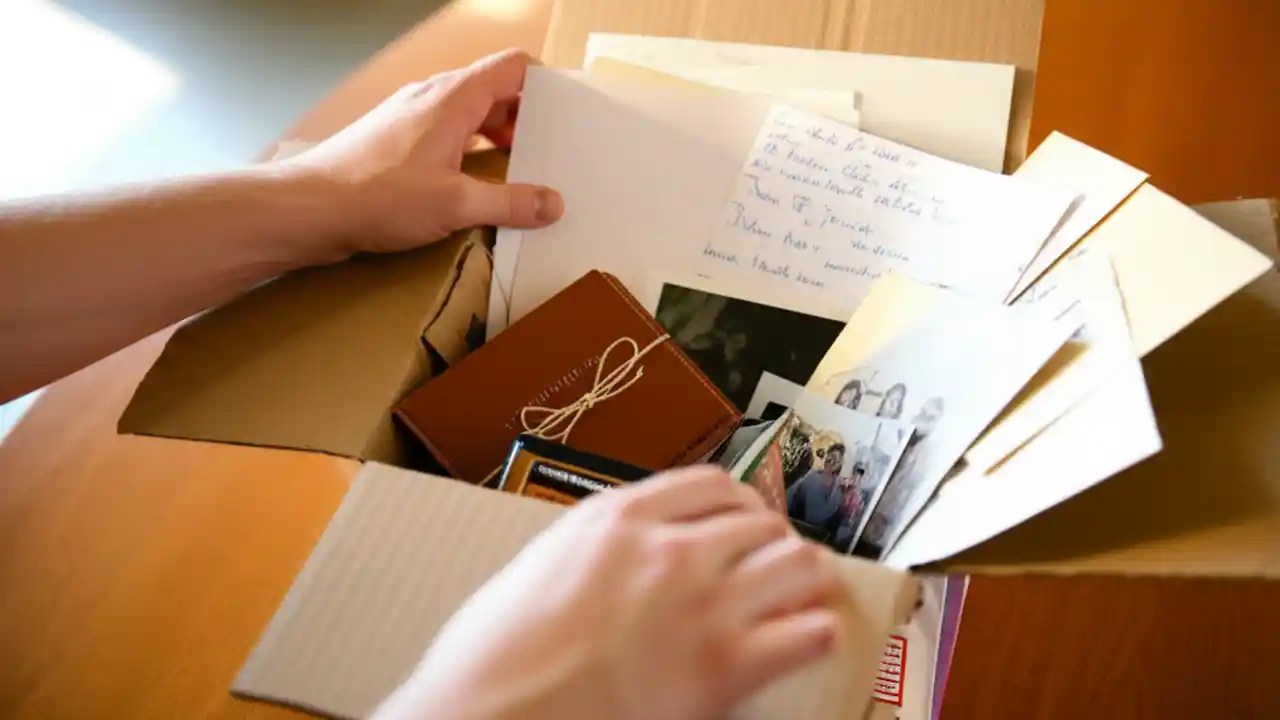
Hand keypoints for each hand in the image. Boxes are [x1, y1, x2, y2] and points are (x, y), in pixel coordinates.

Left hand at [284, 49, 563, 255]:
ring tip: (517, 166)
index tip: (565, 113)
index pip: (512, 66)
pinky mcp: (394, 140)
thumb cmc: (376, 195)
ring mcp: (410, 116)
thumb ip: (510, 202)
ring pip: (467, 111)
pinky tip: (472, 181)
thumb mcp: (456, 204)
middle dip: (524, 115)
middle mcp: (432, 97)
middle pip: (492, 88)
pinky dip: (468, 148)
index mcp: (453, 98)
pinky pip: (444, 132)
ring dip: (495, 134)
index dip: (543, 84)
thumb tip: (552, 204)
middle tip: (548, 148)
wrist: (308, 208)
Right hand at [374, 467, 842, 719]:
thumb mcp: (537, 565)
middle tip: (772, 564)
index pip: (710, 485)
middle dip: (772, 541)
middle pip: (761, 521)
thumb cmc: (493, 657)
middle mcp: (670, 550)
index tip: (744, 519)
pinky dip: (815, 634)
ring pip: (797, 564)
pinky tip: (806, 639)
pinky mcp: (724, 667)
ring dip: (802, 579)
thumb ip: (595, 549)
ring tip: (799, 596)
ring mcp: (703, 605)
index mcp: (618, 519)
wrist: (495, 715)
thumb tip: (624, 557)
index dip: (740, 502)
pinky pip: (809, 633)